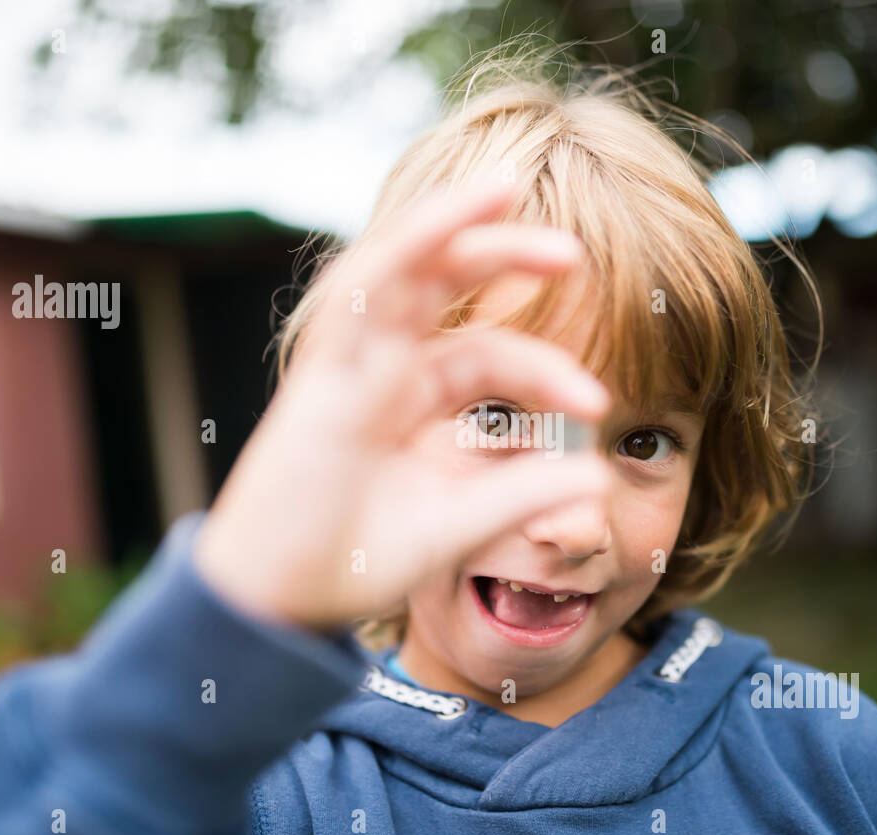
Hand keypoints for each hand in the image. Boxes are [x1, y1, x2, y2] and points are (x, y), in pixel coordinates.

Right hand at [193, 177, 611, 629]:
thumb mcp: (456, 528)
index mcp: (413, 404)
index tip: (600, 404)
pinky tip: (451, 216)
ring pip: (398, 269)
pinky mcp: (317, 374)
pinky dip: (403, 246)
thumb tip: (598, 472)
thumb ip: (520, 495)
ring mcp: (346, 367)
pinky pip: (358, 294)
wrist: (275, 604)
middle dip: (504, 258)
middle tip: (576, 251)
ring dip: (450, 223)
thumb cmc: (354, 563)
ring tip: (510, 188)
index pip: (489, 358)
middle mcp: (381, 372)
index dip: (548, 370)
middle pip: (445, 290)